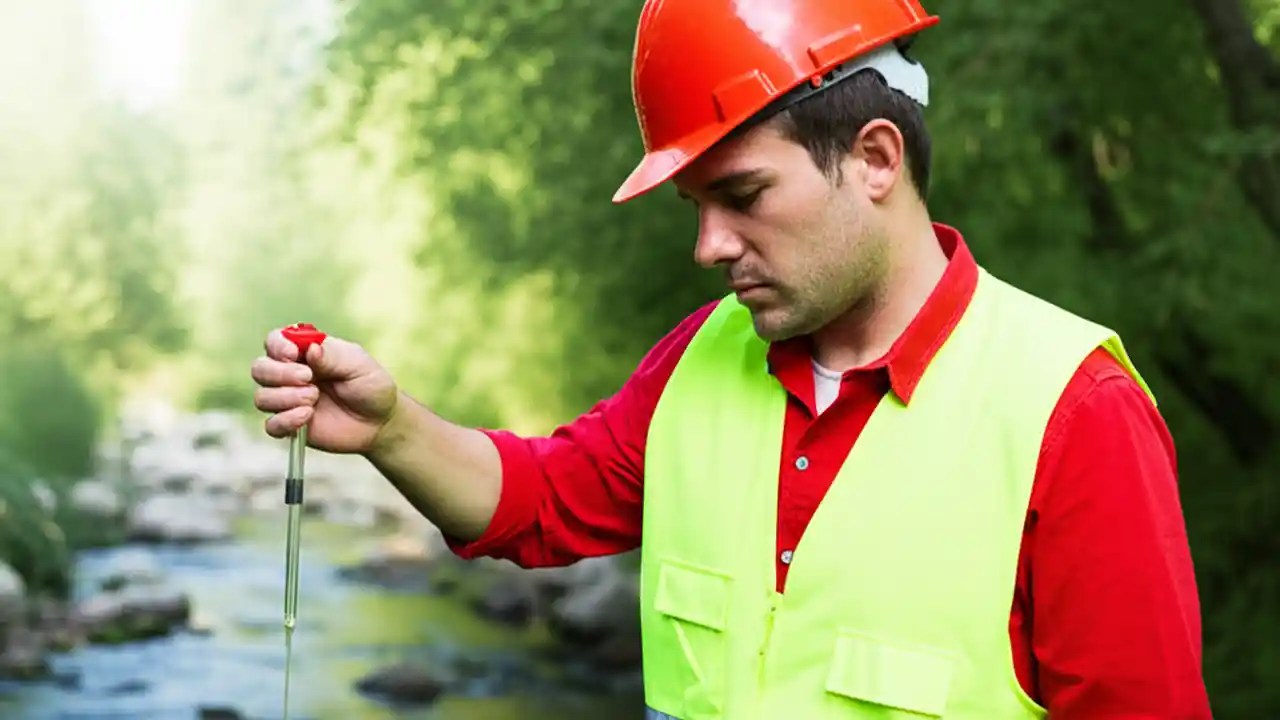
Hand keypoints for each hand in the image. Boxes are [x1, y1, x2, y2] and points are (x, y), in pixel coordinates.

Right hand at [250, 329, 399, 453]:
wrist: (380, 421)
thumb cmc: (370, 385)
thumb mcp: (358, 364)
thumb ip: (332, 355)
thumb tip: (310, 348)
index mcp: (304, 353)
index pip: (274, 341)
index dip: (277, 346)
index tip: (293, 354)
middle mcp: (290, 375)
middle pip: (260, 368)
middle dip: (279, 373)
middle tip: (308, 378)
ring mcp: (288, 401)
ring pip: (262, 397)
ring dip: (284, 397)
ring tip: (314, 399)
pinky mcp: (291, 426)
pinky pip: (271, 425)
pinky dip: (285, 421)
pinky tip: (307, 417)